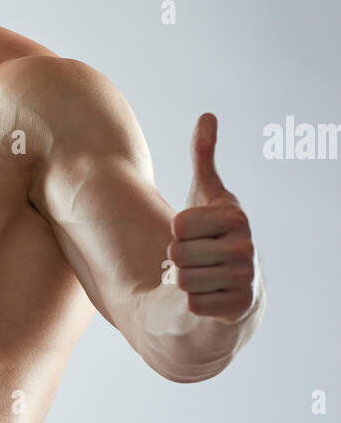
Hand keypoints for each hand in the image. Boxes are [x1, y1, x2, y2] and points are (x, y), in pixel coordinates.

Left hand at [166, 113, 258, 322]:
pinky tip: (210, 294)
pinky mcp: (238, 307)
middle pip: (176, 253)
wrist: (236, 284)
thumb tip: (207, 115)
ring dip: (184, 281)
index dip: (178, 232)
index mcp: (235, 217)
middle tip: (198, 258)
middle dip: (179, 259)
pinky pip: (192, 304)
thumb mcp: (207, 195)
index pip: (177, 225)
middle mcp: (246, 246)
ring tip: (203, 275)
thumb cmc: (214, 234)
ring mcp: (245, 278)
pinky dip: (195, 302)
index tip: (197, 234)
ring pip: (182, 280)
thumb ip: (203, 157)